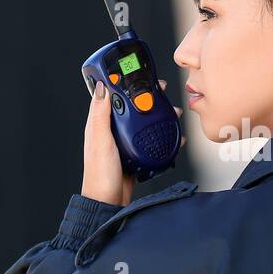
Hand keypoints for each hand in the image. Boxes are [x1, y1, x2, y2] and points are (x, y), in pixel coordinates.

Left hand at [81, 77, 185, 207]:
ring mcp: (124, 142)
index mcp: (99, 124)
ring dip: (158, 115)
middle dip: (146, 96)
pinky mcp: (135, 153)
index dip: (120, 81)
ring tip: (173, 111)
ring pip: (143, 121)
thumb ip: (101, 115)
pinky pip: (150, 139)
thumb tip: (102, 88)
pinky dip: (163, 134)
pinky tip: (174, 135)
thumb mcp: (101, 140)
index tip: (134, 72)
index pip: (109, 95)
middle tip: (161, 89)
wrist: (109, 202)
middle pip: (130, 106)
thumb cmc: (100, 174)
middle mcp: (111, 131)